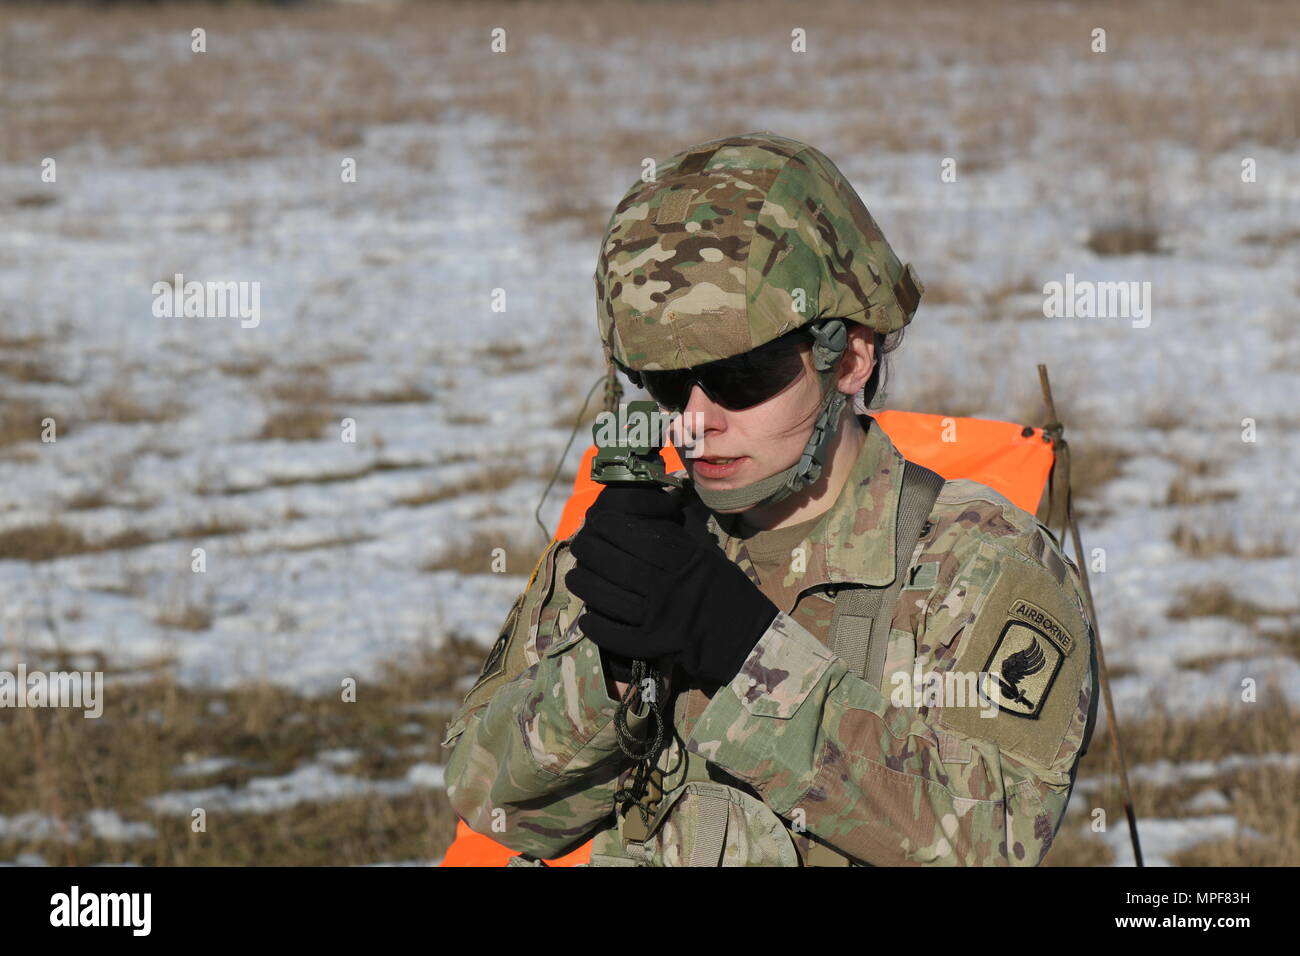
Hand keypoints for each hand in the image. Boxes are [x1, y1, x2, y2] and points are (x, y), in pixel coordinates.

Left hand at [565, 491, 778, 685]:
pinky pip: (620, 636)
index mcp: (687, 558)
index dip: (612, 527)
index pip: (640, 536)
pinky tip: (588, 619)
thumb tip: (643, 514)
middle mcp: (674, 584)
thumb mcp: (705, 555)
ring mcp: (665, 616)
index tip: (596, 521)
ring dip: (587, 587)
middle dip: (591, 553)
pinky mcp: (659, 645)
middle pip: (619, 565)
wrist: (748, 638)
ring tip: (576, 578)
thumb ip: (675, 538)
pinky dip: (599, 627)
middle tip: (579, 547)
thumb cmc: (724, 592)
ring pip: (612, 599)